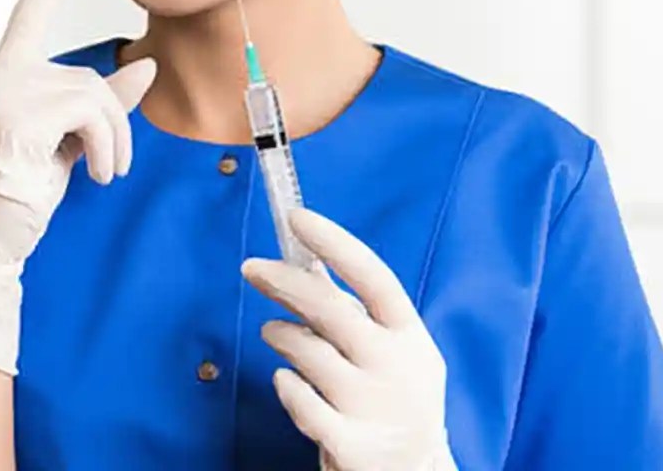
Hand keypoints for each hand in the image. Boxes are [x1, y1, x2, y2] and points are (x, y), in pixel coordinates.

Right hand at [0, 0, 156, 376]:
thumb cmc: (23, 190)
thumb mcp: (71, 140)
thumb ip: (104, 102)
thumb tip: (148, 62)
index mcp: (10, 73)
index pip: (35, 5)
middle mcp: (3, 76)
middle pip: (90, 76)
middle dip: (116, 123)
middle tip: (112, 166)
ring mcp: (5, 94)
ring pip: (95, 96)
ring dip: (115, 141)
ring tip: (104, 174)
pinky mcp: (16, 117)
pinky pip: (90, 114)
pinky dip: (107, 148)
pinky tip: (95, 176)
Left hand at [241, 208, 455, 470]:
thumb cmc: (390, 398)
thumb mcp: (386, 349)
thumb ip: (350, 310)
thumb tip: (305, 260)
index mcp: (410, 336)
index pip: (374, 277)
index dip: (337, 243)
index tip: (298, 217)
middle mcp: (398, 368)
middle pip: (331, 310)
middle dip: (284, 282)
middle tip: (251, 268)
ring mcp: (376, 408)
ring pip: (307, 354)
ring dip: (282, 336)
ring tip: (275, 334)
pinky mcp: (353, 444)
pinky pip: (299, 400)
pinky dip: (285, 385)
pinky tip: (286, 381)